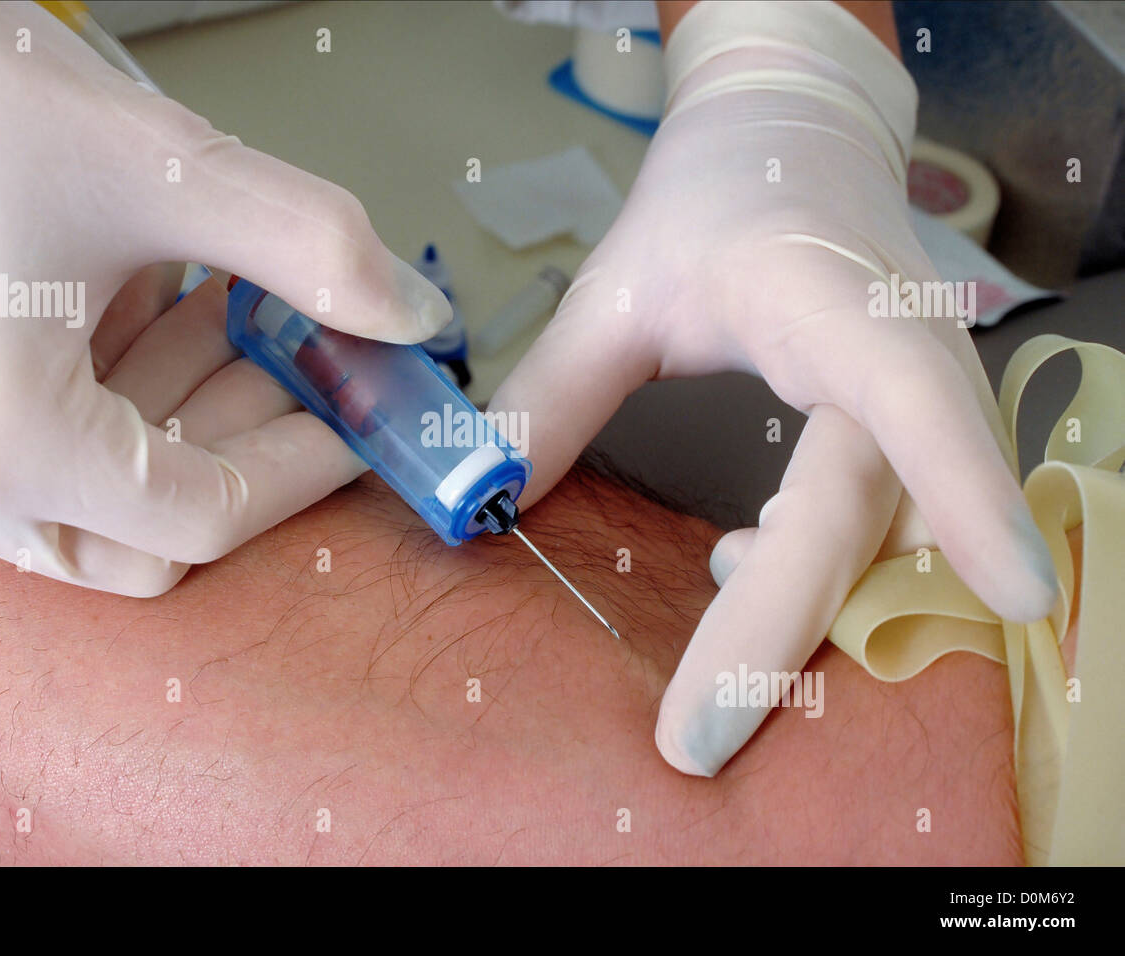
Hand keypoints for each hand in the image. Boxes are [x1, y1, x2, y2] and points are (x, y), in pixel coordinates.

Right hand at [0, 2, 448, 595]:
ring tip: (226, 314)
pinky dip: (105, 400)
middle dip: (236, 447)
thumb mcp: (159, 167)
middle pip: (139, 535)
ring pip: (83, 500)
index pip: (198, 518)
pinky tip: (147, 310)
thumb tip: (408, 314)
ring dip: (176, 415)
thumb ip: (312, 249)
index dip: (299, 465)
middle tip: (294, 365)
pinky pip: (23, 456)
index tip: (352, 413)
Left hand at [488, 0, 1056, 773]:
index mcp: (833, 304)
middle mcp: (903, 359)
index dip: (961, 493)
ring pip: (895, 536)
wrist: (790, 141)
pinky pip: (895, 525)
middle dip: (788, 630)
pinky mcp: (915, 430)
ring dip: (812, 614)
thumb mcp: (617, 289)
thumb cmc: (710, 203)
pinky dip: (826, 576)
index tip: (1012, 595)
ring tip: (714, 670)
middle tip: (693, 740)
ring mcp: (923, 398)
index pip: (906, 399)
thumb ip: (553, 394)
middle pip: (871, 511)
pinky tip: (742, 571)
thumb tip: (485, 501)